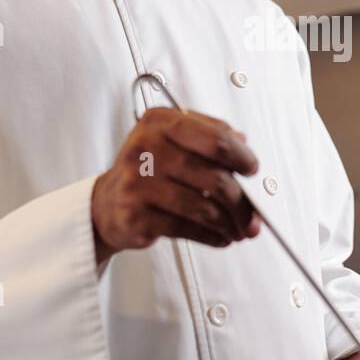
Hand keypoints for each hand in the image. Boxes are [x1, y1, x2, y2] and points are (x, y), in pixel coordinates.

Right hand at [91, 107, 261, 264]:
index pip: (215, 138)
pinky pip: (187, 228)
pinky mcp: (137, 215)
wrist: (107, 203)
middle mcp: (146, 148)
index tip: (252, 169)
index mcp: (160, 122)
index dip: (241, 156)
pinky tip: (219, 237)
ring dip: (229, 223)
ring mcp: (138, 182)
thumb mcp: (172, 140)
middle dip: (241, 201)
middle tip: (252, 213)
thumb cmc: (147, 170)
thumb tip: (243, 143)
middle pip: (214, 177)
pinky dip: (211, 236)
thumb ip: (208, 136)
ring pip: (203, 207)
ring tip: (238, 228)